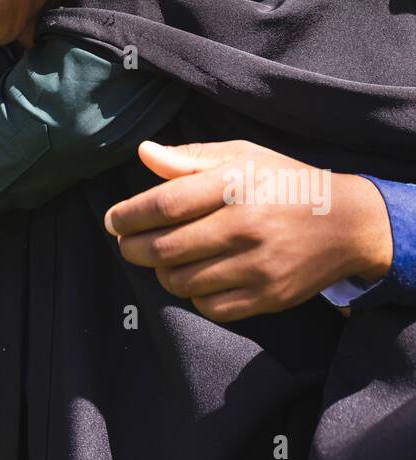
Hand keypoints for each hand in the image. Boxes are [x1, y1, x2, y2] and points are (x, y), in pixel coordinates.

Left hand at [105, 140, 392, 322]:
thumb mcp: (242, 156)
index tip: (113, 221)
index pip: (166, 204)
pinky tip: (195, 277)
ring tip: (163, 258)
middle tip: (127, 244)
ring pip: (182, 280)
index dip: (129, 215)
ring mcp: (258, 264)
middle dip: (134, 248)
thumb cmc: (284, 183)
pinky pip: (210, 306)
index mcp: (235, 183)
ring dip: (161, 272)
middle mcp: (245, 224)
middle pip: (166, 247)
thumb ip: (189, 158)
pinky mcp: (269, 296)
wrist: (346, 223)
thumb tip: (143, 153)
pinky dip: (192, 294)